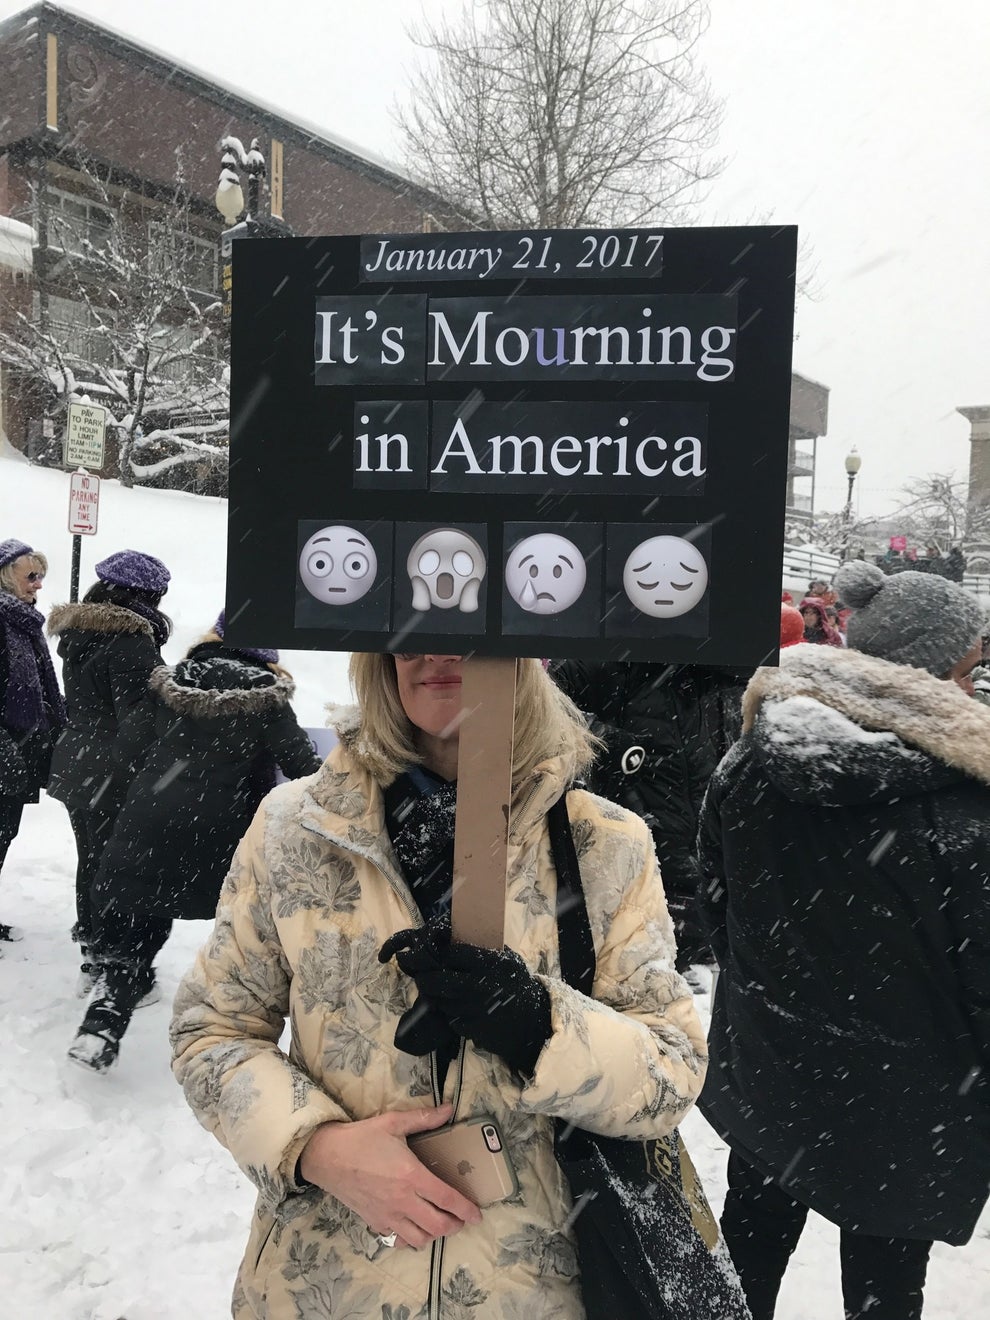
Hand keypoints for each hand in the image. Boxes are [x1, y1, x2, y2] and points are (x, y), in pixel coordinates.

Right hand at [299, 1105, 481, 1249]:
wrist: (328, 1157)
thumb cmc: (362, 1138)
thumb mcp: (394, 1122)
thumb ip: (424, 1118)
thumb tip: (449, 1109)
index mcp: (411, 1176)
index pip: (447, 1199)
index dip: (466, 1209)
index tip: (478, 1215)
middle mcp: (402, 1201)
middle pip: (438, 1225)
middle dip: (454, 1225)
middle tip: (461, 1218)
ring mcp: (388, 1215)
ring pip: (420, 1238)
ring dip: (434, 1234)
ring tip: (439, 1222)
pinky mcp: (375, 1222)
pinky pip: (398, 1240)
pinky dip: (411, 1239)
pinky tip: (414, 1228)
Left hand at [383, 932, 551, 1075]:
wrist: (532, 1020)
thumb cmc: (516, 983)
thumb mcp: (507, 958)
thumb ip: (484, 948)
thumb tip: (453, 934)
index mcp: (490, 963)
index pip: (452, 953)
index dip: (441, 954)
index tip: (437, 955)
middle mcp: (480, 985)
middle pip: (437, 980)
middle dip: (425, 978)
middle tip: (423, 977)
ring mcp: (475, 1009)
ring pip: (440, 1001)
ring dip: (437, 997)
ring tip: (442, 993)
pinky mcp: (473, 1028)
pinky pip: (450, 1019)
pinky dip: (450, 1014)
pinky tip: (459, 1009)